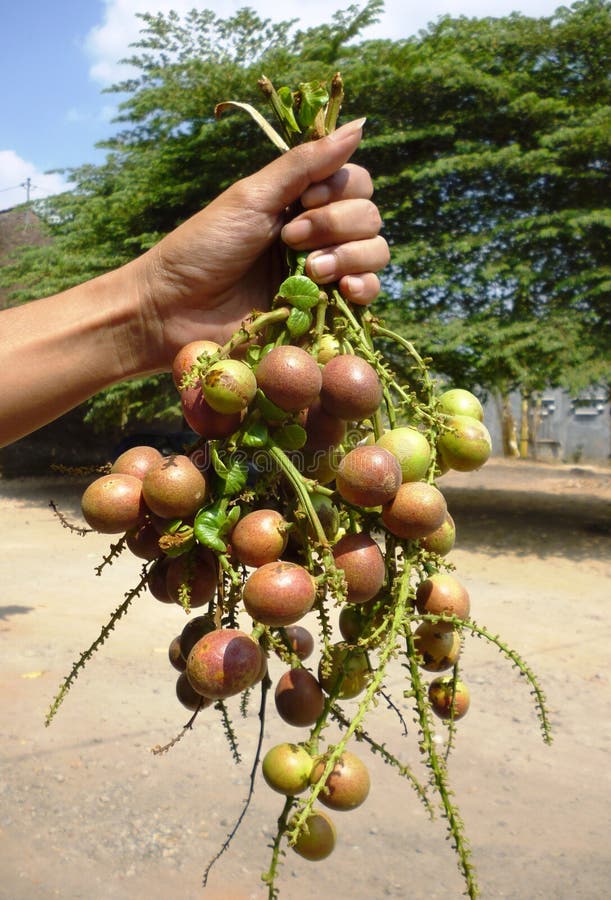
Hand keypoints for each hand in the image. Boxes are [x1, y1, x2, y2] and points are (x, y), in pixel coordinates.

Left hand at [130, 118, 388, 373]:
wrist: (178, 309)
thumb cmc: (205, 247)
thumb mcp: (253, 197)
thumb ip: (306, 164)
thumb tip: (360, 125)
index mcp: (302, 202)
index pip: (356, 183)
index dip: (340, 189)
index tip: (305, 199)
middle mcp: (319, 234)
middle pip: (369, 216)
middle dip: (336, 224)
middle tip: (290, 239)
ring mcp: (325, 274)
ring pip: (375, 252)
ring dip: (349, 255)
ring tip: (310, 271)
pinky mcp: (325, 311)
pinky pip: (368, 293)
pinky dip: (364, 287)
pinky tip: (343, 290)